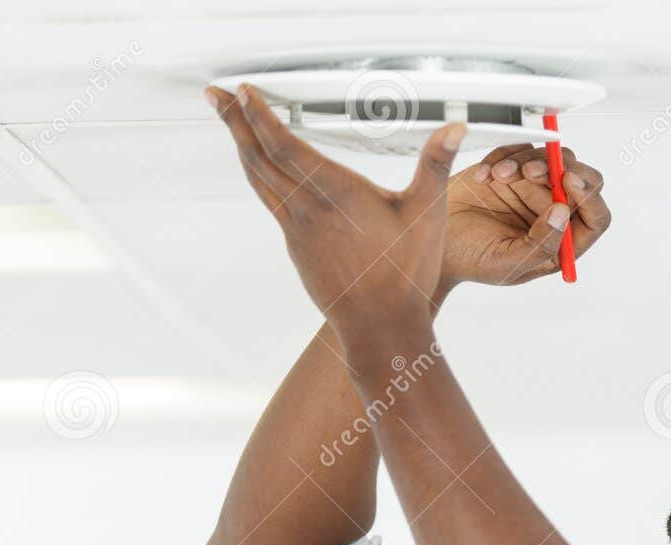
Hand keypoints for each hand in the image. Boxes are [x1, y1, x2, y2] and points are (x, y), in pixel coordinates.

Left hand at [208, 83, 460, 339]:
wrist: (380, 327)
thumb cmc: (404, 275)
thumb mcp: (427, 214)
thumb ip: (435, 165)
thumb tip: (454, 128)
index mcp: (337, 194)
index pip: (285, 147)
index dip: (259, 117)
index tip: (244, 92)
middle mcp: (308, 210)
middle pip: (259, 158)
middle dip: (235, 122)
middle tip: (215, 95)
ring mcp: (297, 230)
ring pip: (259, 180)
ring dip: (241, 147)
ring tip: (230, 123)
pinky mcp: (297, 247)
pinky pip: (270, 202)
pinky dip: (258, 176)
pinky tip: (260, 170)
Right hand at [440, 145, 611, 290]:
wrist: (436, 241)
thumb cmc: (472, 261)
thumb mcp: (507, 264)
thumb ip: (540, 244)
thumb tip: (563, 214)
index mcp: (562, 243)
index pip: (596, 217)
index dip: (589, 197)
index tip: (569, 181)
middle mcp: (555, 214)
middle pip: (582, 180)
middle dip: (561, 170)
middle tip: (532, 170)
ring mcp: (536, 189)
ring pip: (554, 159)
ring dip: (527, 162)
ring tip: (499, 177)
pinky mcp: (515, 170)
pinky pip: (523, 149)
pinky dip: (505, 157)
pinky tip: (485, 176)